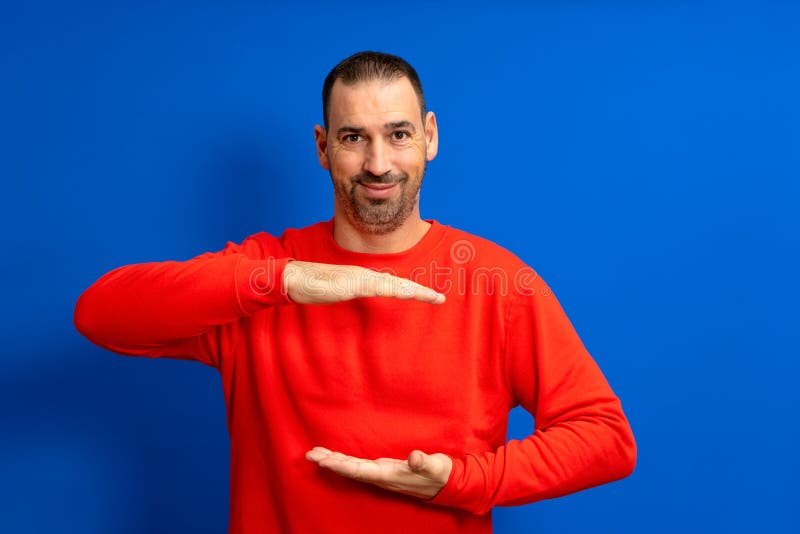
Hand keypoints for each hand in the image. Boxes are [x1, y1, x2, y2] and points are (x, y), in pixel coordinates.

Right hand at [283, 260, 444, 304]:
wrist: (293, 277)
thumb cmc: (312, 285)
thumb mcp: (337, 292)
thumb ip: (351, 293)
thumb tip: (361, 298)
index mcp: (364, 277)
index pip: (393, 284)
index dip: (412, 289)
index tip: (430, 297)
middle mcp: (365, 274)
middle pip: (398, 283)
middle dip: (421, 291)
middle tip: (441, 299)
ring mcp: (358, 277)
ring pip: (392, 284)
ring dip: (413, 290)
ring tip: (432, 297)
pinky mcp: (350, 283)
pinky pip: (376, 287)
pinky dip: (393, 290)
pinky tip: (405, 292)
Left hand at [305, 447, 452, 498]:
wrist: (447, 484)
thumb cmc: (440, 473)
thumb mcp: (435, 465)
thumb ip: (424, 462)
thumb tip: (413, 458)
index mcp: (389, 475)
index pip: (360, 471)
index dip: (341, 466)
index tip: (324, 460)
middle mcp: (381, 476)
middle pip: (350, 470)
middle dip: (330, 462)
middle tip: (310, 454)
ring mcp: (381, 474)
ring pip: (352, 468)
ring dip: (333, 461)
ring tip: (315, 454)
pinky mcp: (383, 469)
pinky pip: (358, 465)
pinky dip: (344, 460)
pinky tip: (335, 456)